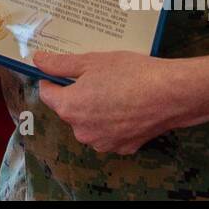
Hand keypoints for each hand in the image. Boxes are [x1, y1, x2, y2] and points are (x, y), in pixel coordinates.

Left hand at [33, 50, 184, 154]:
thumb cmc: (130, 73)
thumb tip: (38, 61)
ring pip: (89, 122)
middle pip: (69, 109)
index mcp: (69, 108)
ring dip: (95, 109)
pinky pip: (109, 132)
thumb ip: (60, 64)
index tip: (63, 70)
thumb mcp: (91, 61)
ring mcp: (103, 142)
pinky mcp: (123, 147)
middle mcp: (81, 131)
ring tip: (116, 90)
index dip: (52, 79)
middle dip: (78, 94)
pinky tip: (128, 106)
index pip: (47, 94)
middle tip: (98, 76)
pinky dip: (113, 121)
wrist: (170, 94)